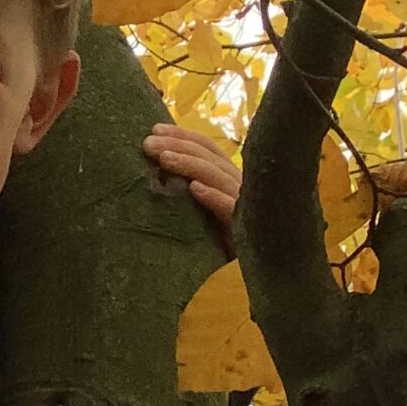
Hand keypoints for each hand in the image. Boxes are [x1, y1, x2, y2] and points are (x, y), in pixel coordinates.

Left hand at [145, 123, 239, 247]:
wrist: (258, 276)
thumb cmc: (220, 245)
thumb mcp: (201, 214)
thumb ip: (186, 193)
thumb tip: (156, 171)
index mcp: (228, 179)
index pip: (206, 149)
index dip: (182, 136)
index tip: (154, 130)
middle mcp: (238, 186)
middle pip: (209, 157)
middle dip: (178, 145)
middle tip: (148, 143)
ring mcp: (245, 205)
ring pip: (217, 177)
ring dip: (190, 165)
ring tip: (164, 159)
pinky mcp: (248, 228)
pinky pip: (231, 208)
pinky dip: (214, 197)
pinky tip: (195, 189)